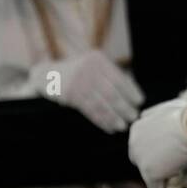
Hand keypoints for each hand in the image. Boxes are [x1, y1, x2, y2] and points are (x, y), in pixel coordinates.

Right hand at [30, 51, 145, 132]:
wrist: (47, 75)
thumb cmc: (77, 73)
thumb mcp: (92, 66)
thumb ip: (109, 76)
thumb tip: (132, 94)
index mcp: (98, 60)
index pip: (119, 78)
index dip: (131, 91)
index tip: (139, 102)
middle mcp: (89, 69)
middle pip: (112, 92)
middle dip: (124, 107)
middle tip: (134, 117)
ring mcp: (79, 82)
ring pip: (101, 104)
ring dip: (114, 117)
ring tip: (123, 126)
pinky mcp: (70, 94)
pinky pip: (90, 110)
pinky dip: (101, 120)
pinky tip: (109, 127)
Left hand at [128, 98, 186, 187]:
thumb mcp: (171, 107)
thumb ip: (160, 112)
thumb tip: (156, 112)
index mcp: (137, 128)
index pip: (141, 147)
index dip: (153, 157)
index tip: (165, 164)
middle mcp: (134, 143)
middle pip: (143, 163)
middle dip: (156, 173)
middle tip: (170, 180)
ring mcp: (141, 158)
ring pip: (152, 179)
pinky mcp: (150, 173)